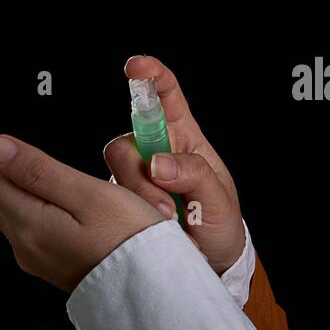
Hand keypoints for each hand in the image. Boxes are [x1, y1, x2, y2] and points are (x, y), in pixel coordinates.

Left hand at [0, 89, 166, 293]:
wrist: (155, 295)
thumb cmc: (135, 244)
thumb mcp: (90, 196)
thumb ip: (39, 170)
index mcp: (31, 222)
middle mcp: (25, 242)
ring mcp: (36, 253)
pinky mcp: (50, 259)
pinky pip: (13, 215)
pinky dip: (4, 187)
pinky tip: (8, 184)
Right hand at [104, 55, 245, 275]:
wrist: (209, 262)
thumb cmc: (218, 224)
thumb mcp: (219, 201)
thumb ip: (194, 176)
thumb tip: (159, 164)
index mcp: (184, 137)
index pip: (166, 96)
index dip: (152, 77)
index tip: (138, 67)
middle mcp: (155, 150)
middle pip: (126, 141)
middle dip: (139, 172)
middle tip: (165, 206)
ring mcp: (135, 176)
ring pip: (115, 172)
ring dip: (138, 198)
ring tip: (166, 221)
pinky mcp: (122, 201)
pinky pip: (110, 199)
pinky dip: (130, 214)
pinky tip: (151, 227)